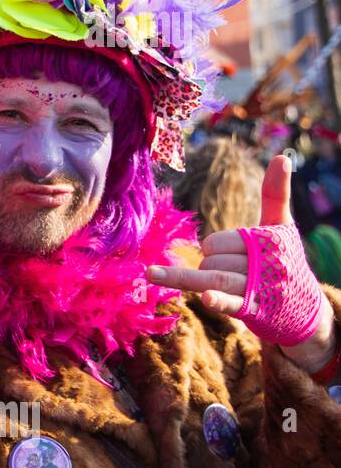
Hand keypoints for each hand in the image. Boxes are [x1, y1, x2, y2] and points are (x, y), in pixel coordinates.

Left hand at [146, 155, 334, 371]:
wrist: (306, 311)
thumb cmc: (287, 261)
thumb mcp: (283, 228)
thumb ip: (276, 194)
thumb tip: (282, 156)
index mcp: (270, 240)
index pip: (220, 240)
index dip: (214, 247)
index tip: (222, 253)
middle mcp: (266, 263)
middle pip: (213, 259)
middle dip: (209, 265)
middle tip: (223, 272)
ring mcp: (259, 288)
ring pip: (214, 277)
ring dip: (191, 279)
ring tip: (161, 276)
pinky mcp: (254, 311)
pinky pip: (232, 303)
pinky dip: (217, 300)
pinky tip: (205, 300)